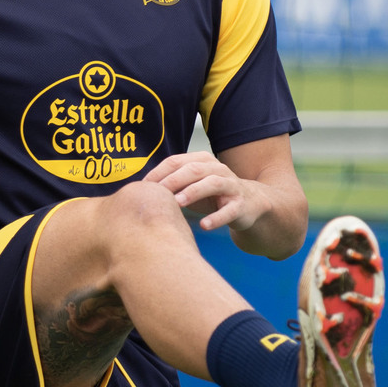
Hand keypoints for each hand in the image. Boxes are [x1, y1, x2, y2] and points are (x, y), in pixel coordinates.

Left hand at [144, 151, 271, 232]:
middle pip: (194, 170)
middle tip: (156, 192)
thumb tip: (137, 192)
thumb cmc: (211, 195)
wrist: (250, 204)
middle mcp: (218, 170)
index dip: (159, 172)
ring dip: (193, 192)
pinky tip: (204, 225)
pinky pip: (229, 210)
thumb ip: (170, 185)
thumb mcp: (190, 186)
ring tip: (177, 203)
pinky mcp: (241, 205)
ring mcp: (231, 186)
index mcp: (202, 161)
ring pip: (213, 184)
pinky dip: (217, 217)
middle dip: (173, 180)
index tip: (143, 186)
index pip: (177, 161)